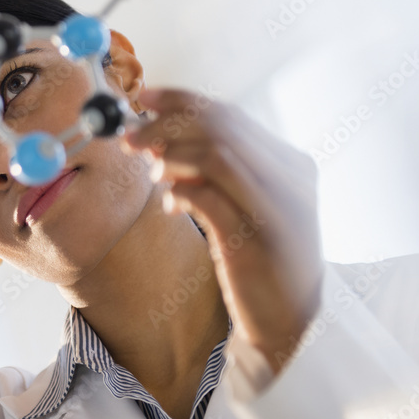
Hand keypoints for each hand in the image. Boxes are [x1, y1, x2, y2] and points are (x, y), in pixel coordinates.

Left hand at [122, 87, 324, 373]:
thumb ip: (214, 169)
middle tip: (129, 137)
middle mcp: (290, 179)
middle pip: (219, 127)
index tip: (142, 99)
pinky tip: (170, 205)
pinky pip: (209, 199)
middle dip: (165, 125)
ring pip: (216, 155)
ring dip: (170, 157)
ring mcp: (276, 208)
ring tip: (152, 173)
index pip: (228, 114)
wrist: (288, 319)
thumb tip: (159, 136)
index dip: (180, 101)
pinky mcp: (256, 239)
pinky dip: (180, 192)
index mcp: (289, 163)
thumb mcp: (243, 203)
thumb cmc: (258, 256)